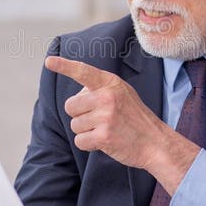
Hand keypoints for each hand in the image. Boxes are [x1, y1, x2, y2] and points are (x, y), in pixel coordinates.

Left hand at [45, 56, 198, 193]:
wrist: (156, 143)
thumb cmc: (136, 119)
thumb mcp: (123, 94)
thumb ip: (101, 90)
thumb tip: (77, 96)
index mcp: (111, 83)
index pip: (83, 71)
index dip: (64, 66)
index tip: (49, 61)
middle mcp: (108, 97)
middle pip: (70, 106)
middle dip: (80, 115)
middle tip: (99, 119)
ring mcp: (106, 116)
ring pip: (74, 125)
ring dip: (86, 131)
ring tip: (106, 130)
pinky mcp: (104, 136)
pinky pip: (80, 140)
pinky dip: (89, 144)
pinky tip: (104, 141)